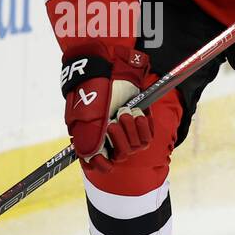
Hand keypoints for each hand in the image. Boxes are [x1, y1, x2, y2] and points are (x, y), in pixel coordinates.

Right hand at [60, 45, 152, 171]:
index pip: (98, 164)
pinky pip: (147, 137)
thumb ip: (88, 140)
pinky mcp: (142, 123)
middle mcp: (111, 137)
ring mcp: (127, 131)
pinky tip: (137, 112)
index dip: (102, 165)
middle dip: (119, 139)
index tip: (105, 159)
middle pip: (120, 156)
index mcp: (93, 137)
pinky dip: (143, 126)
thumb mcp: (87, 116)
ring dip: (130, 128)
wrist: (111, 70)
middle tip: (113, 121)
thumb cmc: (95, 92)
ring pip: (135, 147)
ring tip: (125, 111)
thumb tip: (91, 160)